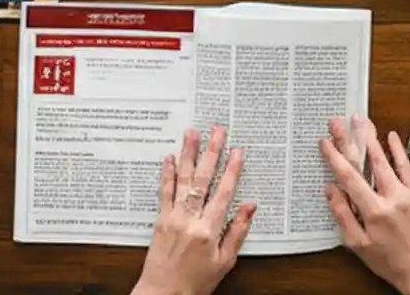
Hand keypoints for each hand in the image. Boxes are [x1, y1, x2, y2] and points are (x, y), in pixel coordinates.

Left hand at [133, 126, 257, 294]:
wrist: (163, 294)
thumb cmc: (195, 283)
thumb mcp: (225, 261)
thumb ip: (237, 231)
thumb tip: (249, 207)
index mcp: (208, 230)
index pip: (224, 192)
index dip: (232, 170)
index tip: (237, 151)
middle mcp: (189, 219)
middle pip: (202, 178)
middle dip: (211, 152)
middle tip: (217, 130)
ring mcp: (172, 217)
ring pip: (181, 179)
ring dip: (187, 153)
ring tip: (191, 133)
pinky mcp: (159, 219)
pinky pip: (164, 191)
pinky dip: (166, 173)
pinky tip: (168, 157)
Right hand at [320, 115, 409, 294]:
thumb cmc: (387, 260)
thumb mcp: (357, 244)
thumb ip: (343, 214)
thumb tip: (330, 189)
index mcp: (373, 210)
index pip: (349, 177)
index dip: (335, 157)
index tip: (324, 141)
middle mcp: (391, 198)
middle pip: (366, 162)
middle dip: (350, 140)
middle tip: (339, 121)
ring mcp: (406, 194)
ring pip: (386, 161)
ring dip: (372, 139)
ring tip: (361, 120)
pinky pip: (407, 168)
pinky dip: (398, 151)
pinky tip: (391, 136)